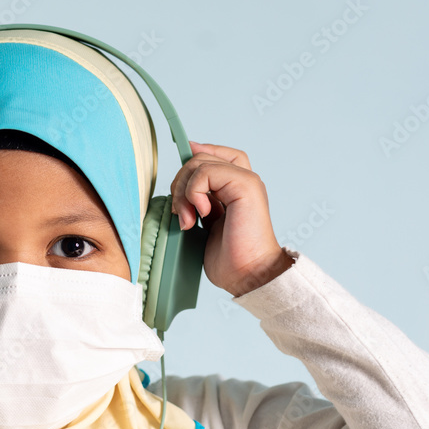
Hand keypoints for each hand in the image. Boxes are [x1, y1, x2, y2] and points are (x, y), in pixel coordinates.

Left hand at [170, 142, 291, 296]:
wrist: (249, 274)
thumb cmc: (230, 258)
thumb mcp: (205, 222)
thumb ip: (198, 199)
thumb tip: (181, 181)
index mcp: (235, 187)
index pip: (213, 154)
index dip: (193, 158)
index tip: (180, 185)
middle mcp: (242, 180)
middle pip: (199, 157)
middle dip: (180, 184)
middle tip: (180, 214)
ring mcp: (246, 180)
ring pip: (198, 162)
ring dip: (183, 192)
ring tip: (188, 220)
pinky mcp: (245, 185)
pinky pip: (205, 172)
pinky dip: (193, 193)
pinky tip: (202, 215)